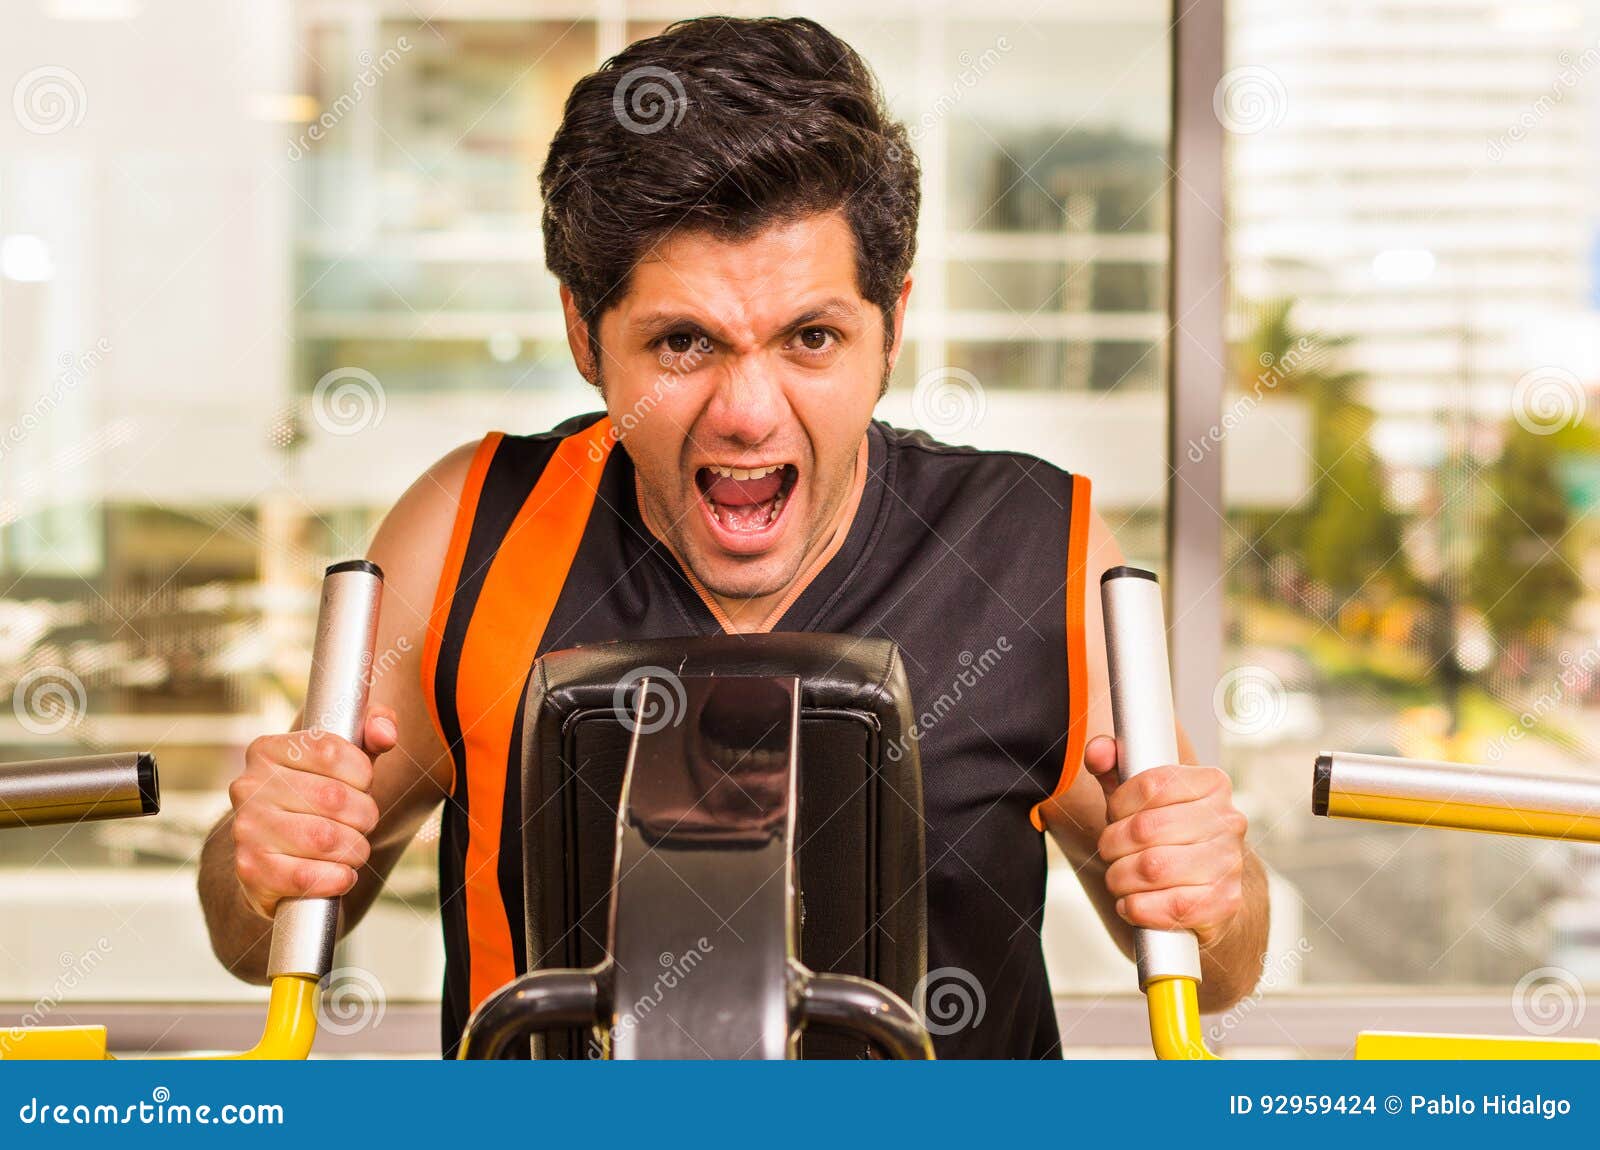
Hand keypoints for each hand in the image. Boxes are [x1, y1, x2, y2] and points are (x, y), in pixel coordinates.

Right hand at [228, 706, 397, 918]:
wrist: (277, 860)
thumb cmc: (319, 801)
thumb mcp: (346, 759)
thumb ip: (372, 729)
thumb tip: (385, 733)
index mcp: (268, 750)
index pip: (332, 752)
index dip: (362, 774)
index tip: (361, 785)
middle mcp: (249, 786)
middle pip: (334, 798)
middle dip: (365, 816)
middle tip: (362, 824)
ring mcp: (246, 829)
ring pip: (325, 839)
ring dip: (355, 849)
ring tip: (352, 849)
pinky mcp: (251, 870)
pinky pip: (308, 876)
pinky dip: (338, 879)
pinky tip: (340, 874)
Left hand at [1085, 733, 1248, 947]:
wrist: (1207, 890)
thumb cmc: (1168, 836)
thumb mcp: (1139, 798)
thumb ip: (1114, 768)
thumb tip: (1098, 751)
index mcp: (1211, 784)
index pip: (1152, 784)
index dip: (1118, 804)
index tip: (1114, 816)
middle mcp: (1228, 820)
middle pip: (1146, 829)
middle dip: (1113, 844)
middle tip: (1109, 852)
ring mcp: (1230, 863)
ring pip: (1153, 869)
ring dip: (1121, 878)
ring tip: (1118, 878)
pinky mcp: (1225, 903)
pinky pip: (1170, 907)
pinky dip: (1138, 907)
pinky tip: (1133, 903)